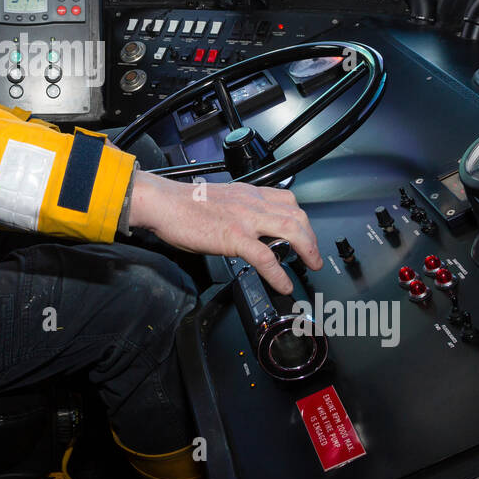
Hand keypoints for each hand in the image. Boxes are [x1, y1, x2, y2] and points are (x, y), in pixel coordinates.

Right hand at [128, 169, 321, 294]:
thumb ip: (236, 209)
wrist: (164, 202)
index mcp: (248, 194)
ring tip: (311, 266)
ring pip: (291, 230)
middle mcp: (252, 203)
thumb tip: (244, 226)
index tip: (304, 232)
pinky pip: (265, 258)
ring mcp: (246, 220)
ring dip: (308, 250)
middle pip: (297, 216)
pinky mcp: (234, 237)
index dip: (301, 218)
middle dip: (312, 237)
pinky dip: (279, 274)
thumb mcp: (219, 199)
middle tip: (314, 255)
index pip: (287, 200)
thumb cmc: (183, 203)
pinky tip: (283, 284)